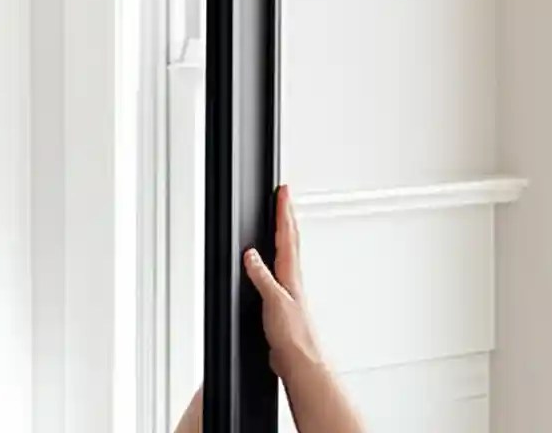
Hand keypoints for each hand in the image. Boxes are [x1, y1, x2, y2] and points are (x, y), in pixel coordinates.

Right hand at [243, 185, 322, 380]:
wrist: (301, 361)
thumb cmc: (294, 336)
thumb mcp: (274, 302)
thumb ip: (262, 277)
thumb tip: (250, 254)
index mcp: (291, 274)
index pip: (287, 235)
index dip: (284, 211)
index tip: (283, 190)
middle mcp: (293, 278)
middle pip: (290, 239)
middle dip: (286, 215)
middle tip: (284, 195)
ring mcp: (289, 289)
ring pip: (286, 253)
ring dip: (284, 233)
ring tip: (281, 219)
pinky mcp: (283, 302)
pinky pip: (278, 271)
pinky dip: (274, 258)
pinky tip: (268, 261)